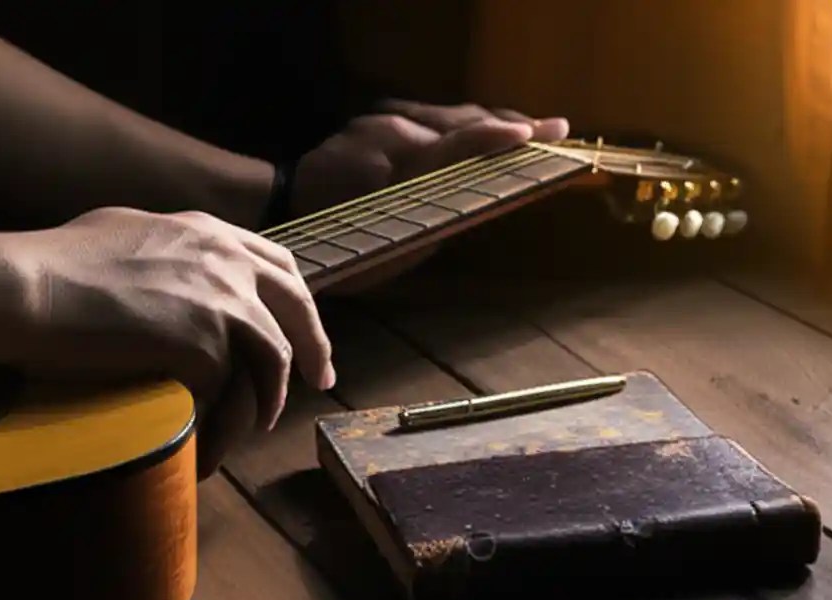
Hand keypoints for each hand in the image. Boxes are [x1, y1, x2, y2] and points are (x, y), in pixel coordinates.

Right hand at [2, 207, 334, 477]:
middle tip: (322, 380)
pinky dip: (226, 428)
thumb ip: (167, 247)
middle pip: (298, 309)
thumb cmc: (54, 264)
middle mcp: (228, 261)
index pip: (278, 266)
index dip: (297, 302)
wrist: (29, 290)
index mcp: (209, 232)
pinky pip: (232, 398)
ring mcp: (223, 303)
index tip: (303, 328)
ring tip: (257, 426)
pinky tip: (212, 448)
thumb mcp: (125, 231)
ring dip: (268, 400)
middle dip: (315, 349)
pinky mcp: (208, 346)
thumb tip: (172, 264)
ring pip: (272, 362)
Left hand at [290, 99, 569, 216]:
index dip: (504, 136)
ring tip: (524, 132)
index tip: (546, 132)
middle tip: (552, 129)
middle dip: (510, 124)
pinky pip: (427, 120)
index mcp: (400, 165)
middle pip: (462, 119)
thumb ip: (436, 224)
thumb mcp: (390, 251)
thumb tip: (477, 206)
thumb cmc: (336, 243)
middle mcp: (395, 131)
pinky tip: (474, 136)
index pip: (463, 140)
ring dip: (485, 124)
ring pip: (447, 116)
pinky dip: (456, 128)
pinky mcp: (375, 118)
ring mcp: (383, 119)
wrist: (279, 206)